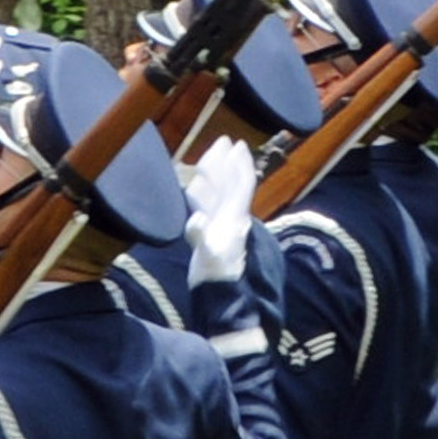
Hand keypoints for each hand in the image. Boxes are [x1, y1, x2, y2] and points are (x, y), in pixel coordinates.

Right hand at [184, 137, 256, 286]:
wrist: (219, 297)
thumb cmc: (215, 276)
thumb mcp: (208, 257)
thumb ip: (201, 237)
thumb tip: (196, 219)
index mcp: (233, 218)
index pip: (241, 185)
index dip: (240, 164)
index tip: (238, 144)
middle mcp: (230, 218)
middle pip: (231, 183)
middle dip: (229, 162)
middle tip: (225, 141)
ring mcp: (222, 226)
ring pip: (221, 193)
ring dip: (218, 174)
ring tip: (214, 157)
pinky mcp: (213, 234)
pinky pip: (210, 206)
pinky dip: (205, 193)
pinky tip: (197, 188)